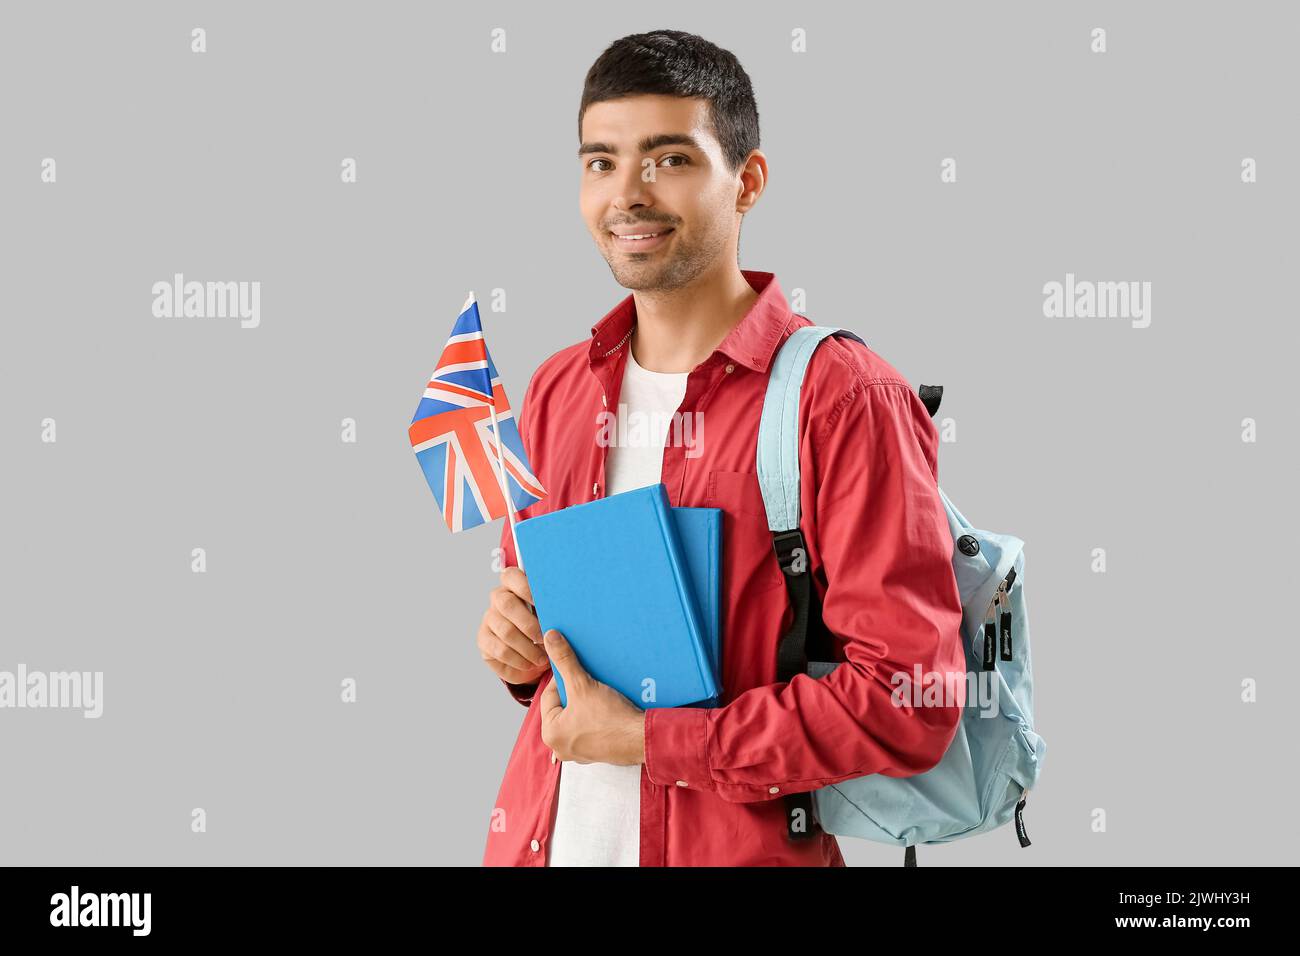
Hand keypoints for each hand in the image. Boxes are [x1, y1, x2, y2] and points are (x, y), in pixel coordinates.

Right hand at [477, 566, 549, 685]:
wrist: (533, 654)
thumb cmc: (545, 627)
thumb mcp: (551, 615)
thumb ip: (553, 608)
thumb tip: (564, 608)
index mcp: (513, 585)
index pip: (511, 576)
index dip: (526, 588)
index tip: (543, 604)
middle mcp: (498, 599)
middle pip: (507, 604)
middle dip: (529, 624)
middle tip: (545, 638)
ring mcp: (489, 619)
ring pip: (506, 631)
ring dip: (528, 648)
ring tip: (543, 658)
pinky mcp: (484, 640)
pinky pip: (500, 651)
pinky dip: (519, 660)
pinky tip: (530, 664)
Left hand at [539, 630, 645, 765]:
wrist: (641, 739)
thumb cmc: (610, 719)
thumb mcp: (582, 685)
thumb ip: (565, 661)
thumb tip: (551, 639)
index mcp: (551, 733)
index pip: (549, 695)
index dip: (561, 677)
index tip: (573, 668)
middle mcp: (561, 746)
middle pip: (563, 707)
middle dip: (574, 691)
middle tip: (586, 680)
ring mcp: (580, 751)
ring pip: (578, 716)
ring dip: (586, 702)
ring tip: (597, 691)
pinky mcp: (597, 751)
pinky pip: (591, 727)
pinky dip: (596, 715)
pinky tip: (606, 705)